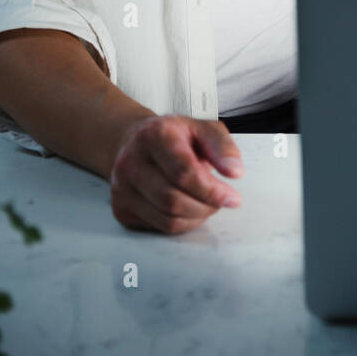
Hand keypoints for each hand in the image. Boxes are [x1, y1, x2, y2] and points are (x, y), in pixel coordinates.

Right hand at [109, 115, 243, 232]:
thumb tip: (235, 173)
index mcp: (154, 135)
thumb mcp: (202, 128)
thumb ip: (223, 147)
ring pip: (167, 219)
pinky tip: (189, 208)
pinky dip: (182, 223)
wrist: (135, 141)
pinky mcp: (121, 208)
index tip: (233, 198)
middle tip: (221, 200)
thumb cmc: (173, 136)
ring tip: (207, 203)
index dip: (212, 191)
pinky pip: (159, 227)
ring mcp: (121, 187)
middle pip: (174, 200)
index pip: (184, 173)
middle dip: (206, 206)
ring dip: (196, 217)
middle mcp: (131, 162)